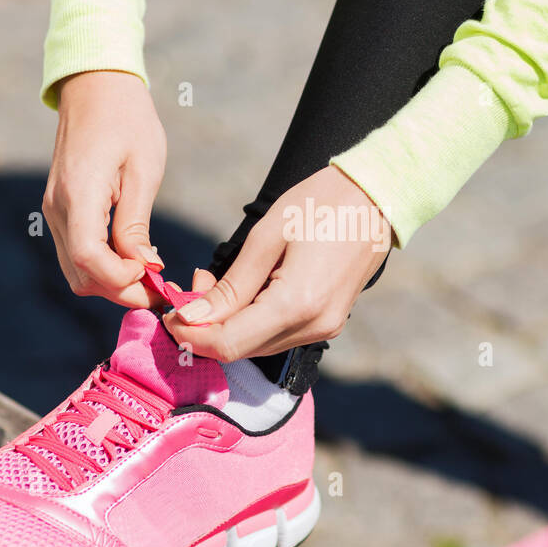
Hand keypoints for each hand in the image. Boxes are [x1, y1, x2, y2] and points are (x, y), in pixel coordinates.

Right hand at [42, 70, 166, 306]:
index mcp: (79, 194)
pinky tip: (132, 259)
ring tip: (150, 275)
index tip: (154, 276)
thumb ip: (137, 223)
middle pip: (81, 274)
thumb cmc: (128, 120)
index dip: (121, 279)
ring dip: (111, 282)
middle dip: (121, 290)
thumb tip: (144, 267)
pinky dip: (102, 267)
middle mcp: (58, 208)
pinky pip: (76, 254)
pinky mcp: (60, 210)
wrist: (96, 88)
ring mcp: (54, 210)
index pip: (89, 258)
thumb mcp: (144, 170)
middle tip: (161, 289)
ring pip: (76, 271)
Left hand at [163, 165, 393, 361]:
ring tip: (215, 283)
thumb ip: (230, 285)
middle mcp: (313, 327)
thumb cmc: (321, 203)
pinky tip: (245, 290)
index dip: (192, 334)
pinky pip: (278, 334)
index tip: (170, 312)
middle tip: (194, 286)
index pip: (229, 343)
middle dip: (206, 326)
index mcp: (296, 304)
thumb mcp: (267, 236)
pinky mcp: (328, 322)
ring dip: (228, 323)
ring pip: (258, 345)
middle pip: (242, 349)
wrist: (377, 197)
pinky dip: (252, 320)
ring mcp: (324, 328)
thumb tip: (193, 317)